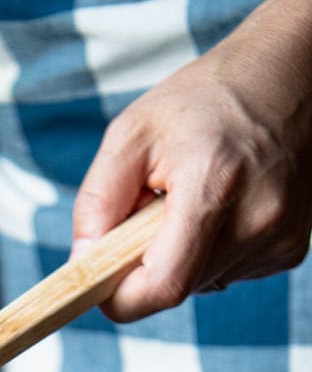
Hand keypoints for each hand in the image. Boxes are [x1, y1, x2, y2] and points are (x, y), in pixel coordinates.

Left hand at [71, 0, 311, 322]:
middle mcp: (257, 221)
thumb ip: (96, 202)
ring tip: (189, 200)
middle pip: (175, 288)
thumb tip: (82, 262)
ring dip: (177, 255)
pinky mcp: (291, 247)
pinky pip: (225, 272)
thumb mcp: (131, 134)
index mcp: (214, 188)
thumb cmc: (204, 99)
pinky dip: (207, 250)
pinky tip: (219, 206)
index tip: (99, 278)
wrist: (287, 74)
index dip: (120, 296)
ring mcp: (280, 238)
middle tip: (146, 213)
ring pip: (199, 284)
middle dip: (143, 265)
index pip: (162, 288)